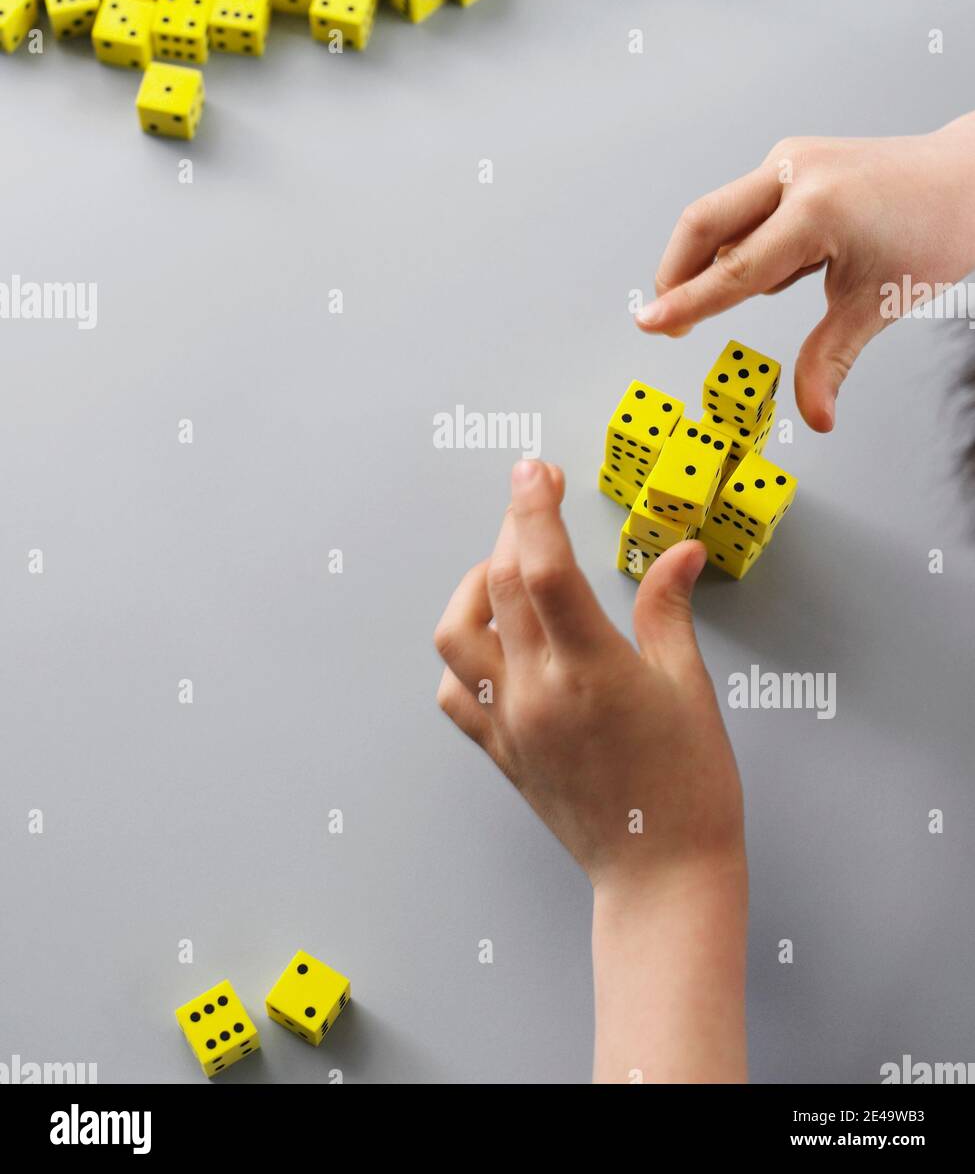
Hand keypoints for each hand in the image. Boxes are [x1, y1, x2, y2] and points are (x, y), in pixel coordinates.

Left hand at [434, 460, 747, 1081]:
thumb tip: (681, 551)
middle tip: (538, 497)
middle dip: (515, 525)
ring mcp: (509, 722)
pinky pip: (454, 691)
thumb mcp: (690, 688)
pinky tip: (495, 639)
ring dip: (475, 584)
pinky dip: (463, 652)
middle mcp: (537, 691)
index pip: (545, 566)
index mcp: (591, 670)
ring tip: (508, 566)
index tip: (536, 469)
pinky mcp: (498, 751)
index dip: (536, 507)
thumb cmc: (691, 787)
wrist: (661, 875)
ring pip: (456, 632)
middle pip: (502, 582)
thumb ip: (669, 610)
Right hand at [636, 114, 974, 430]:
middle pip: (702, 223)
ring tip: (748, 296)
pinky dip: (744, 244)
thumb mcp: (880, 305)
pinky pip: (746, 209)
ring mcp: (791, 161)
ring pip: (721, 215)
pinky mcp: (791, 161)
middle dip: (676, 275)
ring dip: (712, 261)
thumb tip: (813, 416)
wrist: (968, 178)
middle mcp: (796, 172)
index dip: (687, 302)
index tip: (648, 323)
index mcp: (819, 209)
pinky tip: (784, 267)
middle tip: (666, 321)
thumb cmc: (936, 230)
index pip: (735, 269)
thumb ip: (830, 360)